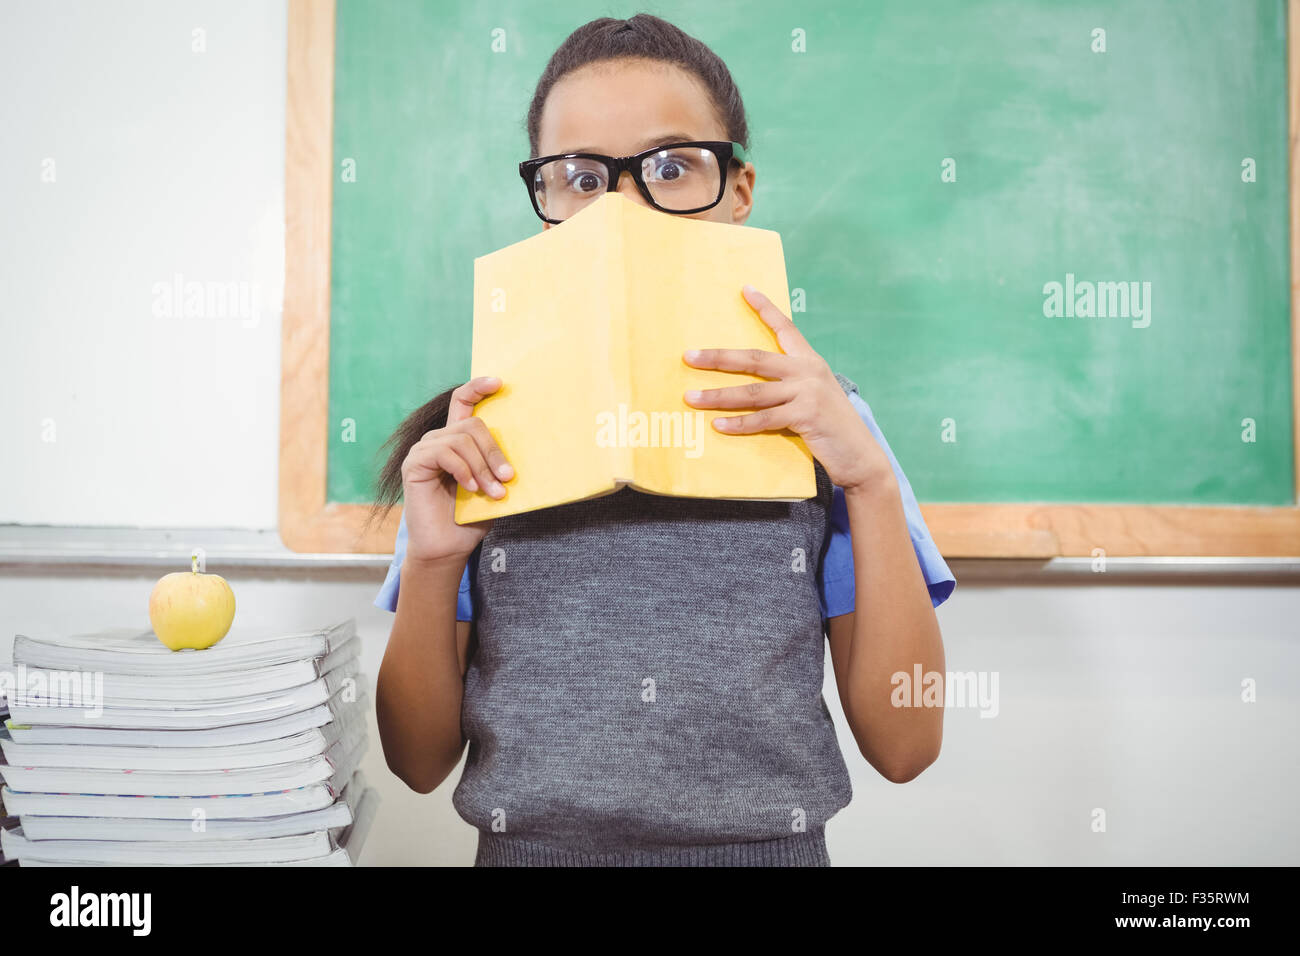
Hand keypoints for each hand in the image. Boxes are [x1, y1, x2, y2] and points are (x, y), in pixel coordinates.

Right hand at [400, 376, 514, 563]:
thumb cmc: (472, 517)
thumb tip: (530, 442)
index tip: (500, 383)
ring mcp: (424, 450)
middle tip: (508, 478)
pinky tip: (470, 489)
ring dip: (483, 467)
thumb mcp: (493, 484)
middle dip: (494, 451)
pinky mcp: (414, 464)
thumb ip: (500, 462)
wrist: (448, 547)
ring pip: (461, 439)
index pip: (463, 401)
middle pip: (472, 424)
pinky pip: (445, 453)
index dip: (478, 387)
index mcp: (457, 440)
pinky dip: (463, 471)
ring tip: (493, 492)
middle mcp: (439, 439)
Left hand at [682, 285, 894, 493]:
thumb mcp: (814, 397)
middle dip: (719, 357)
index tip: (745, 290)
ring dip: (718, 396)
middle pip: (755, 359)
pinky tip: (719, 425)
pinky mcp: (805, 416)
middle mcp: (808, 371)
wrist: (860, 456)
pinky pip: (764, 419)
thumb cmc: (831, 428)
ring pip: (753, 392)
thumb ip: (789, 387)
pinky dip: (739, 424)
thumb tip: (750, 388)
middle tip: (689, 356)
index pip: (785, 328)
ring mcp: (807, 392)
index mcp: (810, 362)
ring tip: (691, 398)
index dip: (765, 309)